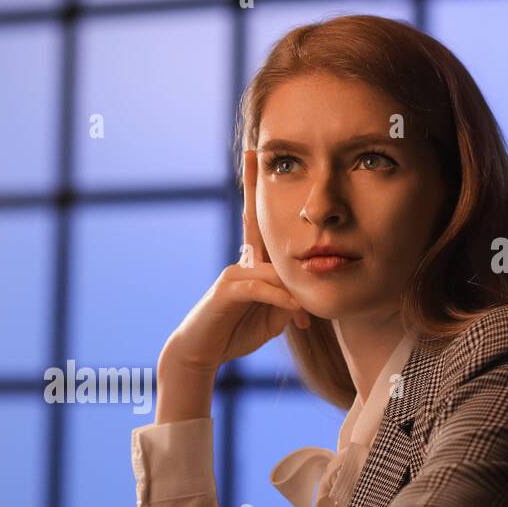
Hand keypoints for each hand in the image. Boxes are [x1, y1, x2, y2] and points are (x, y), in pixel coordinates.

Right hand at [159, 149, 310, 374]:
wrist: (202, 354)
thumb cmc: (235, 334)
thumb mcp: (273, 317)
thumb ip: (289, 300)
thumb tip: (304, 297)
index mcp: (255, 265)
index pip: (261, 225)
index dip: (260, 196)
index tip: (259, 163)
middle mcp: (243, 261)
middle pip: (252, 218)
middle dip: (251, 184)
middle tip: (253, 152)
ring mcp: (233, 273)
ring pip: (272, 266)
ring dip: (293, 290)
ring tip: (306, 315)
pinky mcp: (227, 290)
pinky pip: (261, 288)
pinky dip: (281, 300)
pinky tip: (294, 314)